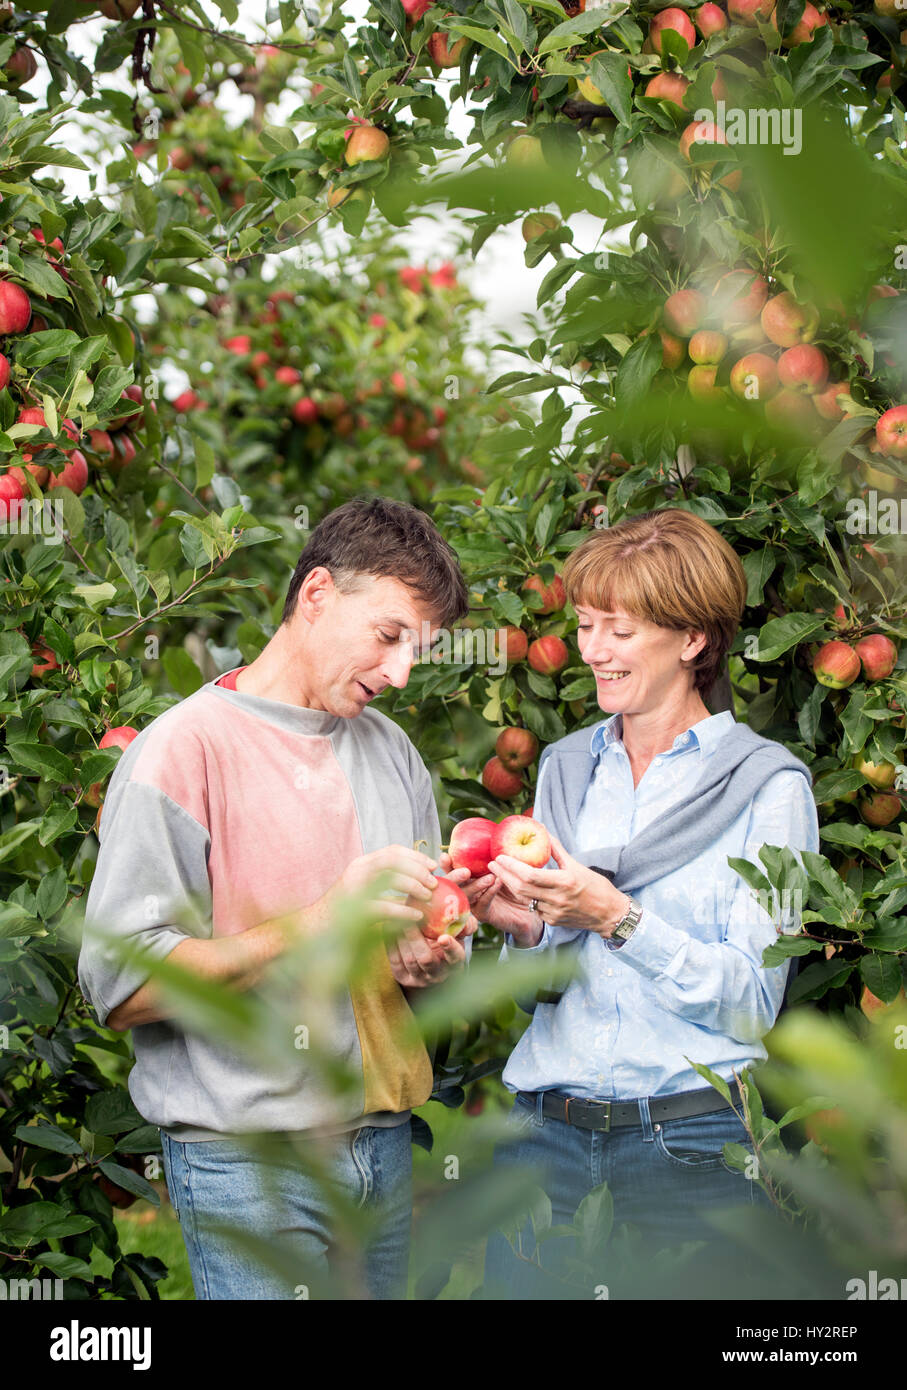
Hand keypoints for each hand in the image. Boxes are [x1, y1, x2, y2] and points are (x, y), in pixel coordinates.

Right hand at [335, 844, 439, 928]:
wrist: (315, 929)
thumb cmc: (345, 912)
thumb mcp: (366, 891)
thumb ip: (386, 883)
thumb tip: (419, 881)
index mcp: (362, 865)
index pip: (392, 851)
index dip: (416, 856)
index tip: (434, 865)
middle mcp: (357, 871)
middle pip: (393, 860)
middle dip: (417, 870)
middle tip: (434, 883)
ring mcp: (353, 889)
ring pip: (389, 878)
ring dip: (413, 886)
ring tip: (428, 898)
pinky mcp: (352, 911)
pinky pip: (383, 907)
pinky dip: (403, 911)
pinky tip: (416, 916)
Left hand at [387, 925, 469, 987]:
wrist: (430, 962)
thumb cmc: (446, 941)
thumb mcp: (459, 935)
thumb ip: (466, 926)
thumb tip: (469, 924)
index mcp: (455, 964)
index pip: (455, 958)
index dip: (450, 948)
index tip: (444, 937)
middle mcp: (437, 975)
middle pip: (426, 959)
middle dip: (417, 938)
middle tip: (410, 919)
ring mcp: (419, 978)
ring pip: (409, 960)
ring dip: (402, 938)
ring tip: (397, 919)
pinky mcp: (402, 977)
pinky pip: (395, 960)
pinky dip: (391, 943)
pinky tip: (389, 928)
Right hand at [439, 851, 541, 946]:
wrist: (527, 904)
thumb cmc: (514, 879)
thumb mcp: (504, 864)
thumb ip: (495, 854)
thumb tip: (493, 835)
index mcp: (466, 876)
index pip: (451, 870)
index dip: (446, 864)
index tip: (445, 856)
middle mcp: (465, 889)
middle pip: (452, 885)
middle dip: (454, 877)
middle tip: (465, 871)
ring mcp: (473, 903)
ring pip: (467, 894)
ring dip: (477, 885)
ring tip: (490, 877)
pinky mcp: (483, 914)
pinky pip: (483, 903)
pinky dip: (490, 892)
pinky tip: (497, 883)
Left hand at [486, 835, 629, 937]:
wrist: (609, 915)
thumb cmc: (596, 887)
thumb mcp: (577, 865)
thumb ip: (557, 850)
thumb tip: (542, 832)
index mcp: (564, 882)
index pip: (529, 875)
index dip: (511, 866)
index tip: (499, 857)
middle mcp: (557, 899)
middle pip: (521, 888)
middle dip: (504, 875)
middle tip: (492, 864)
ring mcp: (553, 913)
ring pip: (524, 899)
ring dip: (510, 886)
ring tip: (500, 873)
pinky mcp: (552, 922)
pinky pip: (533, 908)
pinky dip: (524, 897)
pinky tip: (517, 887)